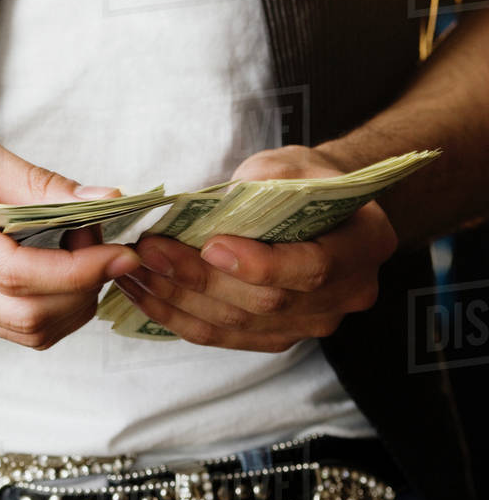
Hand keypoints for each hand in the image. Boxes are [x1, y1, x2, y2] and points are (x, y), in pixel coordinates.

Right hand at [0, 100, 139, 348]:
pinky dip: (43, 303)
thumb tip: (98, 203)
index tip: (119, 249)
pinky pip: (3, 320)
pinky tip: (56, 262)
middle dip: (83, 291)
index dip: (80, 270)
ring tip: (81, 249)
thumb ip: (33, 182)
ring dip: (67, 303)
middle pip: (27, 319)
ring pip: (20, 330)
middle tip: (104, 244)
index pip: (20, 277)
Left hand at [115, 145, 397, 352]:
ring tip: (135, 270)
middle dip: (200, 278)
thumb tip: (211, 207)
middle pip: (267, 302)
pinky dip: (180, 317)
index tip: (210, 245)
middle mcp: (348, 293)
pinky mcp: (279, 336)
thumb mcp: (293, 162)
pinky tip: (146, 293)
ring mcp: (314, 323)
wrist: (326, 207)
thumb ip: (263, 181)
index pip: (313, 267)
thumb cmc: (308, 178)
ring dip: (180, 299)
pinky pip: (226, 337)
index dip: (259, 264)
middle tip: (150, 250)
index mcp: (364, 244)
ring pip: (239, 325)